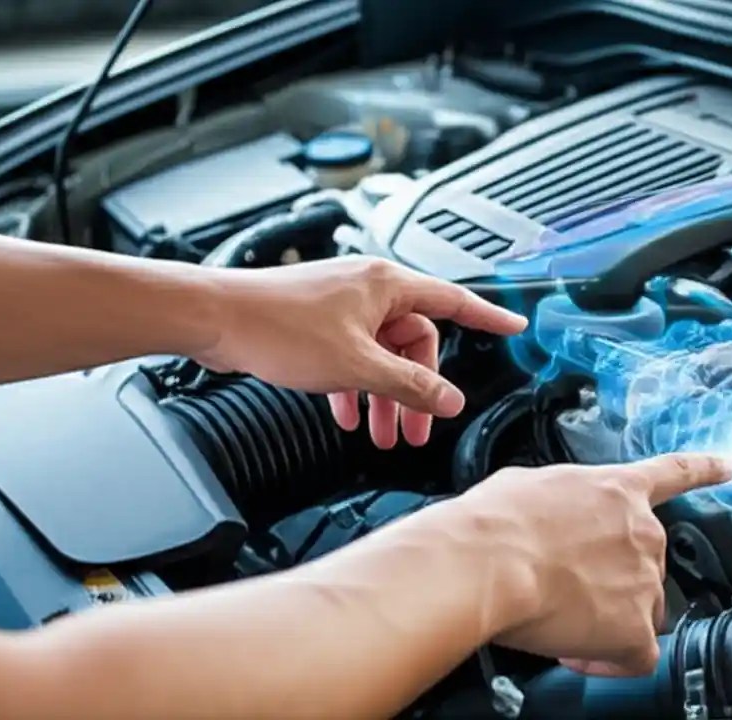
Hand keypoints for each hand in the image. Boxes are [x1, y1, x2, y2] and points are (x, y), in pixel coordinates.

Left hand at [194, 256, 526, 447]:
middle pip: (415, 343)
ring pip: (383, 356)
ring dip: (384, 396)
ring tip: (382, 434)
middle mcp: (369, 290)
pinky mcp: (320, 324)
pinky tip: (347, 415)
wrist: (216, 319)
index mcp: (388, 285)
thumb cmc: (277, 325)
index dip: (488, 317)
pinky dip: (356, 387)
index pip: (454, 301)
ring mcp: (343, 307)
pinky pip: (354, 357)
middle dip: (417, 389)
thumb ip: (409, 386)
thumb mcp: (357, 366)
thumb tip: (449, 400)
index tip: (514, 326)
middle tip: (416, 429)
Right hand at [459, 453, 731, 676]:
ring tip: (560, 618)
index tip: (731, 465)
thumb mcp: (528, 485)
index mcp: (616, 490)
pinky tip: (576, 654)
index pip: (674, 473)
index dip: (705, 469)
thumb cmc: (495, 523)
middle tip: (564, 588)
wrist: (489, 561)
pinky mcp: (634, 627)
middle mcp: (643, 532)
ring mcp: (645, 581)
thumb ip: (557, 499)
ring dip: (608, 619)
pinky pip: (636, 657)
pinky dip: (608, 662)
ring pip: (641, 611)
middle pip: (644, 565)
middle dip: (610, 581)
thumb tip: (543, 513)